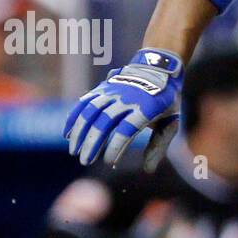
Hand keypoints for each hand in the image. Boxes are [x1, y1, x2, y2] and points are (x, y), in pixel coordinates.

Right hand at [63, 48, 182, 169]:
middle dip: (92, 143)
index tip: (108, 162)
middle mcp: (127, 99)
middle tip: (85, 161)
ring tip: (74, 151)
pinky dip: (74, 118)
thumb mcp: (170, 122)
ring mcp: (113, 92)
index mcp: (146, 108)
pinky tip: (67, 134)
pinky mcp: (102, 88)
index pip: (126, 130)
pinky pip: (84, 103)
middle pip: (104, 122)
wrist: (157, 67)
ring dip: (79, 132)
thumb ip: (159, 146)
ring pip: (90, 112)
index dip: (115, 147)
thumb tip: (148, 170)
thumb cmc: (165, 102)